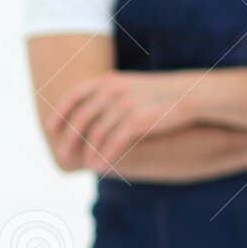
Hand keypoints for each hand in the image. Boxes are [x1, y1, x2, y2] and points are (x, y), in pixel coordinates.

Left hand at [50, 70, 201, 170]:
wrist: (195, 95)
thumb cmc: (164, 93)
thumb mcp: (133, 86)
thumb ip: (110, 94)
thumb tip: (89, 112)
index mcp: (109, 80)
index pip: (73, 97)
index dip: (59, 114)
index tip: (52, 130)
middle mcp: (113, 91)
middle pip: (81, 119)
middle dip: (69, 139)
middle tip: (63, 154)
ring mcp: (125, 105)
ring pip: (96, 134)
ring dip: (87, 152)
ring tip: (85, 165)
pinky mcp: (137, 122)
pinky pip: (113, 143)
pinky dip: (103, 157)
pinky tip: (100, 167)